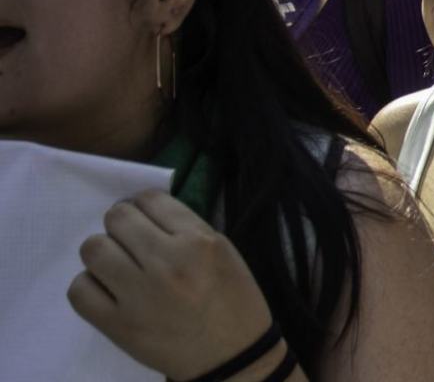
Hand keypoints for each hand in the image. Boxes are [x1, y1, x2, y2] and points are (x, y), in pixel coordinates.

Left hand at [68, 191, 277, 379]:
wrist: (231, 355)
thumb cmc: (233, 300)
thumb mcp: (223, 251)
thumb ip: (185, 229)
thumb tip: (142, 214)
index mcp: (198, 241)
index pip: (149, 199)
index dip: (143, 207)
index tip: (146, 222)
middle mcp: (166, 261)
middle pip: (116, 218)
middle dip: (122, 227)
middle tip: (131, 245)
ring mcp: (138, 294)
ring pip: (93, 249)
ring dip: (103, 253)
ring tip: (117, 267)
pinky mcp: (117, 323)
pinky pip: (79, 289)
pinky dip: (89, 286)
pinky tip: (107, 291)